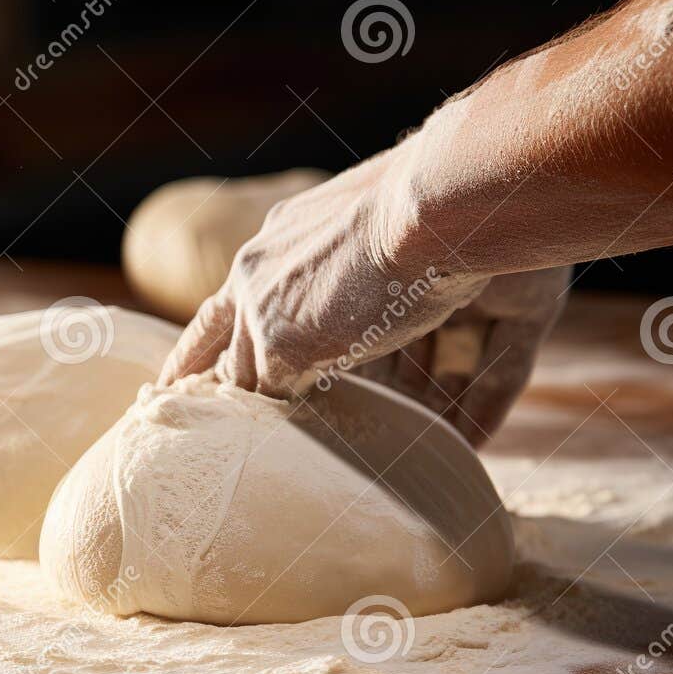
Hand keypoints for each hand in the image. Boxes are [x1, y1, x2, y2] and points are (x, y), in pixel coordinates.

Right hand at [157, 143, 566, 444]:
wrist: (457, 215)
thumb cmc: (349, 273)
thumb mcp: (277, 339)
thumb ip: (254, 380)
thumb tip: (247, 409)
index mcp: (273, 267)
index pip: (220, 325)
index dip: (195, 364)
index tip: (169, 399)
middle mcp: (345, 265)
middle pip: (324, 342)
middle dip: (321, 389)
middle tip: (311, 445)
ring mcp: (429, 273)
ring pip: (412, 353)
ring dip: (407, 404)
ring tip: (404, 458)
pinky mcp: (503, 291)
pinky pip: (489, 363)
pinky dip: (477, 405)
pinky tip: (467, 448)